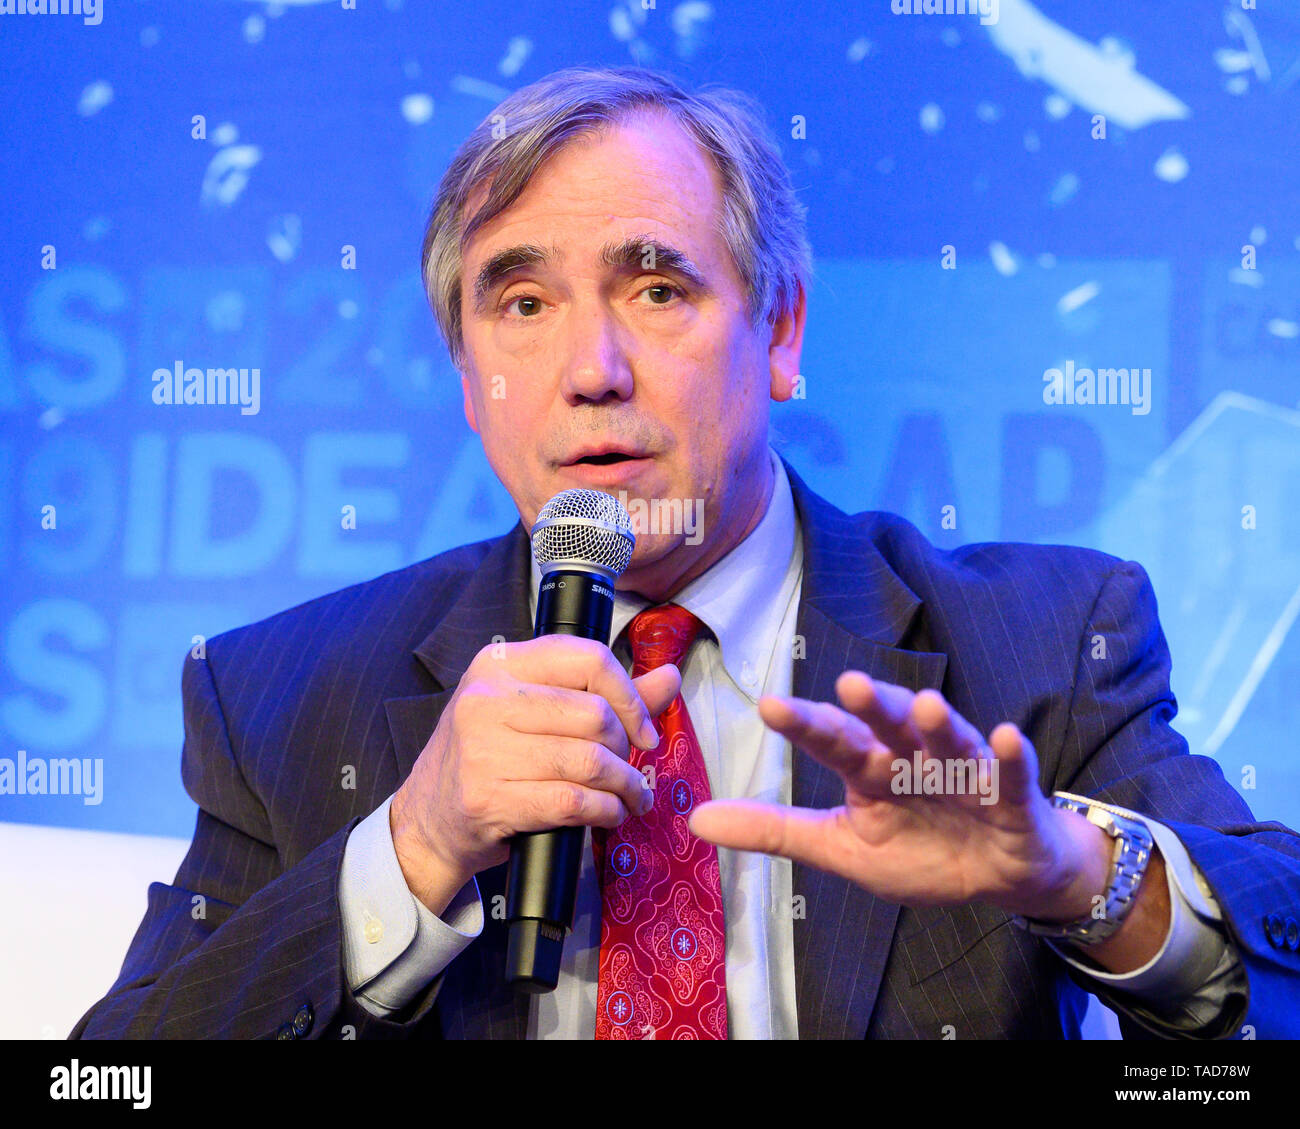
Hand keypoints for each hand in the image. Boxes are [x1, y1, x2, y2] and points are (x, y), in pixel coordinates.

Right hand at [390, 636, 680, 913]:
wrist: (426, 822)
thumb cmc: (488, 761)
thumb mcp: (533, 712)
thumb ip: (605, 694)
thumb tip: (670, 676)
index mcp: (499, 663)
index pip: (588, 657)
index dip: (629, 696)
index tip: (643, 730)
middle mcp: (487, 699)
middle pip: (595, 714)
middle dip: (626, 751)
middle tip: (630, 770)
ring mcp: (483, 749)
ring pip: (588, 761)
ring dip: (624, 787)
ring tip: (631, 798)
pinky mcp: (488, 798)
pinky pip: (573, 802)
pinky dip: (605, 812)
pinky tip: (609, 815)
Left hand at [688, 671, 1111, 920]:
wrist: (998, 874)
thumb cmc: (917, 849)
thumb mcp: (839, 847)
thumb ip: (774, 831)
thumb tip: (695, 819)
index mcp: (869, 769)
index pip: (831, 741)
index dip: (804, 724)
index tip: (769, 706)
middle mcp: (913, 759)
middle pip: (889, 727)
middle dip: (873, 706)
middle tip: (849, 684)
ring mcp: (963, 773)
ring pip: (948, 741)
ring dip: (938, 724)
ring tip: (926, 704)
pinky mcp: (1010, 796)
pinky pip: (1011, 776)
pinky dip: (1011, 759)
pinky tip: (1006, 736)